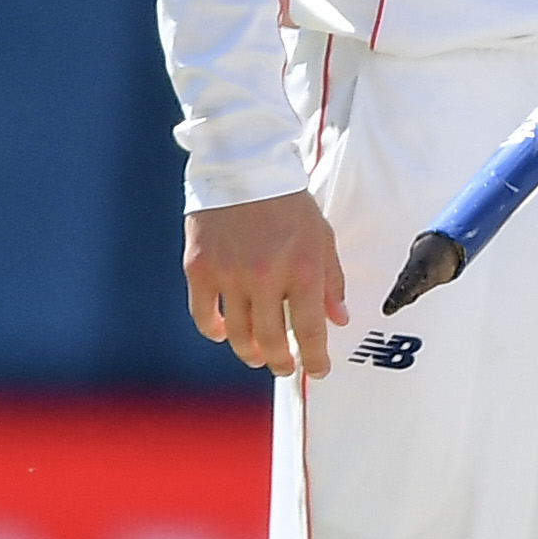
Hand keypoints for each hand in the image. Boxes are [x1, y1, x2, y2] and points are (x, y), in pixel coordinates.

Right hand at [183, 189, 347, 377]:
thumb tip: (338, 319)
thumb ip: (331, 280)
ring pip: (238, 334)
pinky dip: (214, 330)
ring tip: (258, 355)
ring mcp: (229, 275)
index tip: (317, 371)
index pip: (308, 329)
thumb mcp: (322, 237)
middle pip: (271, 339)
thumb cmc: (289, 202)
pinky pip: (204, 314)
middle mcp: (265, 277)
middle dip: (281, 360)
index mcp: (302, 269)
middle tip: (284, 367)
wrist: (244, 166)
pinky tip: (223, 333)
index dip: (314, 357)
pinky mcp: (199, 268)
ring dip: (249, 352)